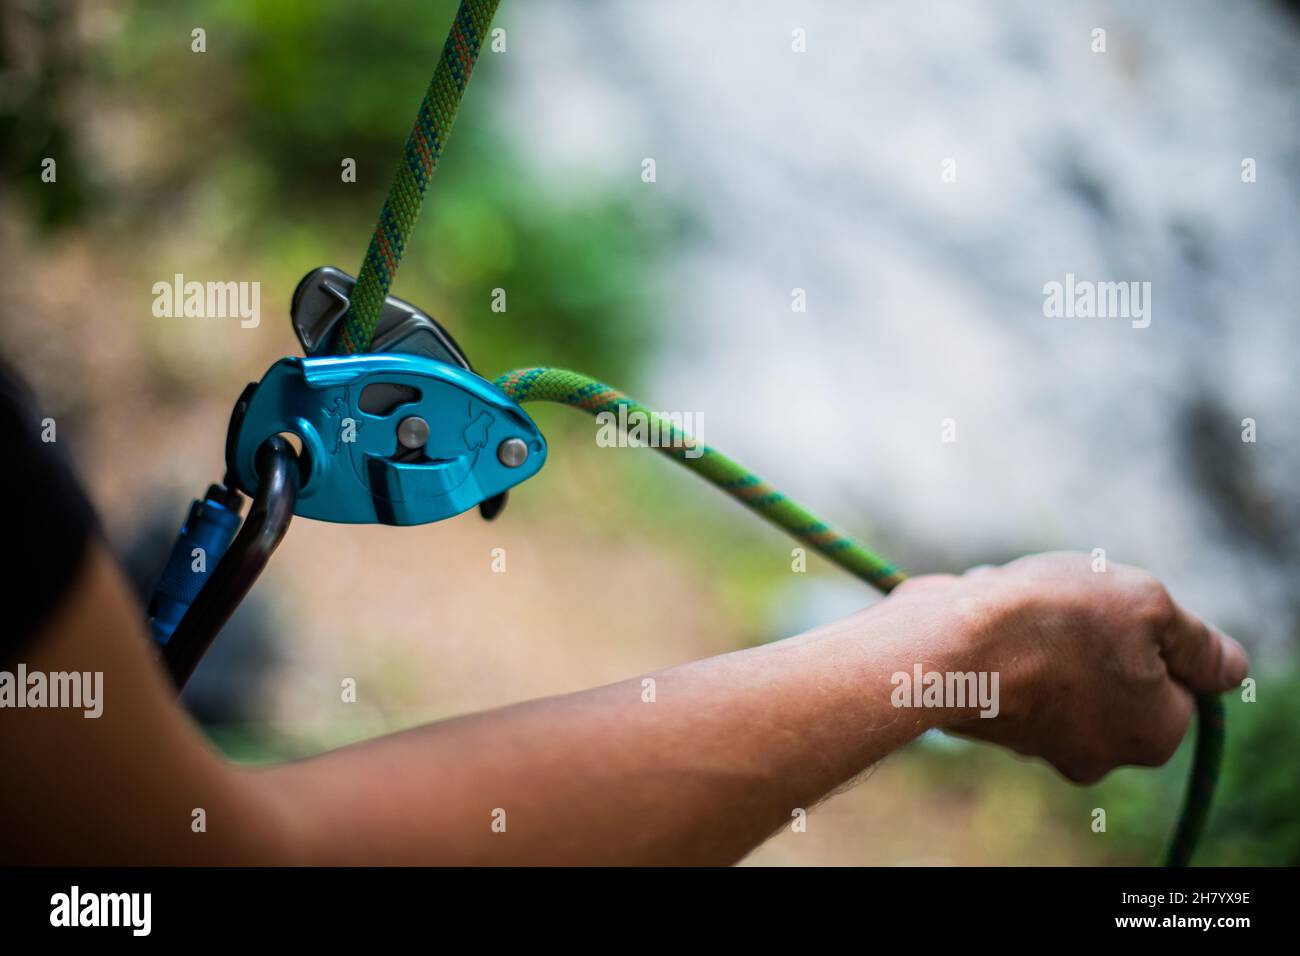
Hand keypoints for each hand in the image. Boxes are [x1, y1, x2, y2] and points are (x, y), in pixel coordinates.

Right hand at [887, 552, 1247, 783]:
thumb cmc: (1055, 622)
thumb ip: (1199, 641)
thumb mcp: (1150, 608)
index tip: (1121, 612)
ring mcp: (1041, 741)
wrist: (947, 645)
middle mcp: (1100, 753)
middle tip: (1071, 602)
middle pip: (1117, 671)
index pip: (1178, 677)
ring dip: (1045, 626)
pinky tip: (986, 612)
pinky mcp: (992, 720)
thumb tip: (1229, 667)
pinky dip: (1004, 636)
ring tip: (1018, 601)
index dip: (1153, 633)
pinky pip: (1013, 667)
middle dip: (1096, 630)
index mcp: (1155, 734)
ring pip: (1063, 665)